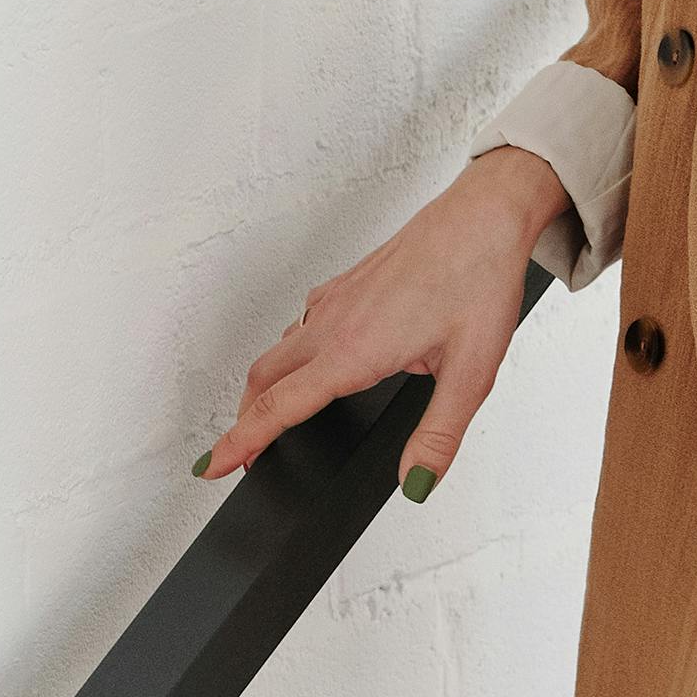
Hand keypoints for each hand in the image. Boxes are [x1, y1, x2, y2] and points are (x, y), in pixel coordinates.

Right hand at [197, 148, 568, 501]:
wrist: (486, 214)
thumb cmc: (480, 276)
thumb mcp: (471, 372)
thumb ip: (439, 435)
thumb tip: (415, 482)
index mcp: (354, 350)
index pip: (279, 407)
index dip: (239, 442)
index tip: (211, 466)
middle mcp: (334, 322)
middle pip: (262, 380)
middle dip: (243, 422)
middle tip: (238, 454)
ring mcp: (336, 299)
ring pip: (277, 350)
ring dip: (263, 388)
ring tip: (268, 418)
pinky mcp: (346, 283)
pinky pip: (300, 324)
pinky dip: (289, 355)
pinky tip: (313, 362)